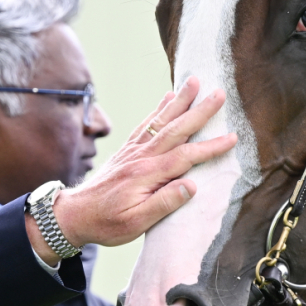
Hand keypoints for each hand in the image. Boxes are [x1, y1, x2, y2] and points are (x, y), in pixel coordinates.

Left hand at [31, 79, 236, 261]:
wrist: (73, 216)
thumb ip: (164, 204)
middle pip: (175, 129)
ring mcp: (132, 151)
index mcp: (146, 175)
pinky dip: (158, 110)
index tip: (232, 138)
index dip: (210, 147)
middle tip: (218, 93)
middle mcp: (140, 157)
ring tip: (193, 81)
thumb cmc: (106, 224)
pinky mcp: (126, 151)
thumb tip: (191, 186)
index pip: (185, 157)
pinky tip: (166, 99)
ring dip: (178, 101)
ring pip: (160, 121)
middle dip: (198, 111)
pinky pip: (145, 124)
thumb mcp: (135, 223)